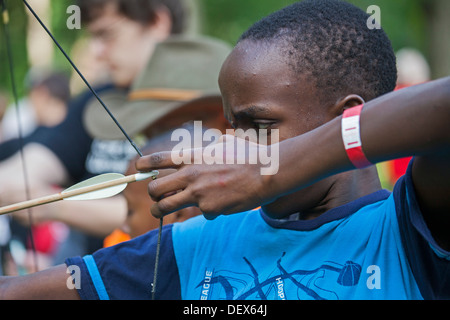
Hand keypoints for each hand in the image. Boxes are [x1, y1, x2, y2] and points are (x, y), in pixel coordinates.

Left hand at [136, 135, 277, 218]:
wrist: (266, 173)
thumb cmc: (248, 155)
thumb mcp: (224, 144)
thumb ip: (207, 149)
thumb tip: (202, 150)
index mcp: (193, 156)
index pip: (158, 160)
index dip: (143, 165)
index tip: (138, 168)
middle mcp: (191, 175)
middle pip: (155, 188)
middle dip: (151, 194)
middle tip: (155, 197)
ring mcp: (198, 194)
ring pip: (165, 207)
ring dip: (159, 211)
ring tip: (159, 212)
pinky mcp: (209, 209)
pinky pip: (201, 213)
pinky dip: (207, 211)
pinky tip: (219, 204)